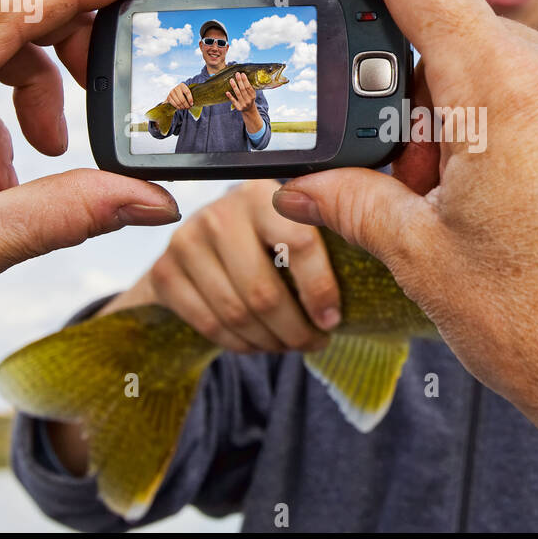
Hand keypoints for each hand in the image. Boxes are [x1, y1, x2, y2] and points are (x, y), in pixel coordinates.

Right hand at [101, 179, 338, 352]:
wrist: (207, 249)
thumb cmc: (269, 240)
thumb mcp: (301, 226)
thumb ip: (330, 232)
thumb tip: (373, 252)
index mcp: (263, 194)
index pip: (298, 242)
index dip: (319, 289)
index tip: (333, 319)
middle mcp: (220, 212)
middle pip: (263, 292)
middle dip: (295, 329)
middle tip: (315, 341)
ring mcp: (186, 242)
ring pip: (236, 314)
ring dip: (270, 341)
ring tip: (291, 343)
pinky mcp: (164, 272)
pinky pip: (209, 325)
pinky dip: (241, 344)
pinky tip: (259, 342)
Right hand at [167, 82, 193, 109]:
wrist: (175, 92)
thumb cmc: (184, 92)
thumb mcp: (187, 91)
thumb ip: (190, 95)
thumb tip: (193, 103)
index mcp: (182, 85)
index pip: (187, 92)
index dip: (190, 99)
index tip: (192, 104)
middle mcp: (176, 88)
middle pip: (182, 99)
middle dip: (186, 105)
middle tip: (189, 107)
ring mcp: (171, 92)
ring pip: (178, 103)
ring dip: (182, 107)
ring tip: (185, 108)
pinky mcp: (168, 97)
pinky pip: (174, 104)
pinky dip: (178, 107)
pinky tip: (181, 108)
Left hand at [228, 72, 255, 112]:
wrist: (249, 110)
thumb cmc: (249, 98)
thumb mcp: (252, 94)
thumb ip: (249, 87)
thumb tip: (243, 76)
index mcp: (253, 96)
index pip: (249, 87)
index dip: (245, 80)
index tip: (242, 74)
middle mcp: (249, 100)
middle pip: (243, 89)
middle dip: (239, 81)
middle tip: (237, 74)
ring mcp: (243, 104)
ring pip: (238, 94)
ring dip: (234, 86)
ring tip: (231, 80)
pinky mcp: (238, 107)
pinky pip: (233, 101)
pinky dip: (230, 96)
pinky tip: (227, 92)